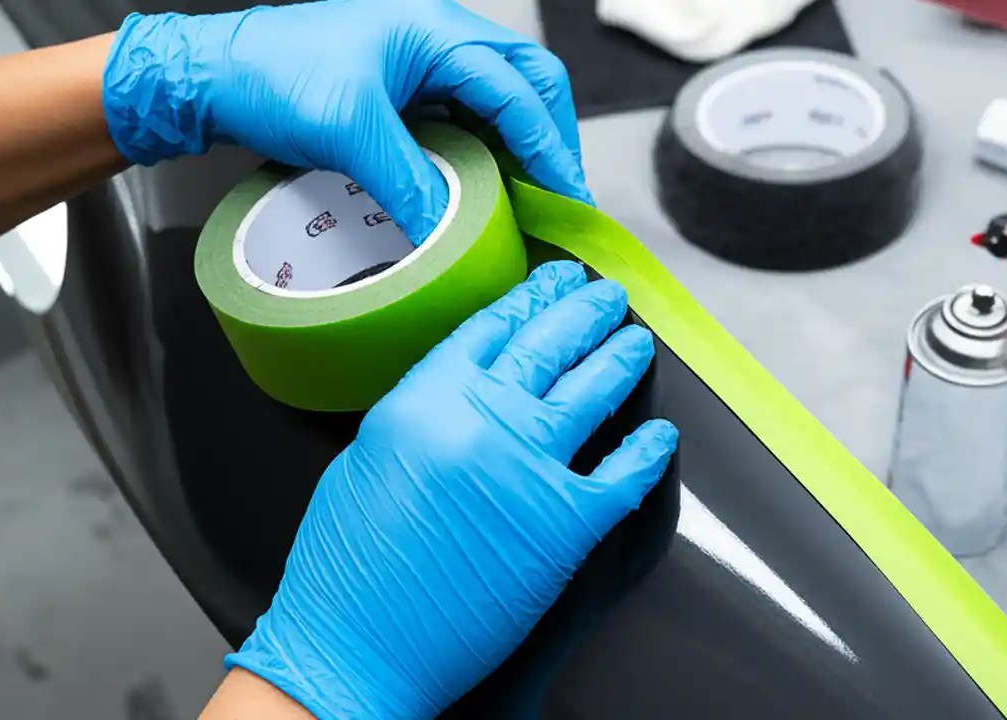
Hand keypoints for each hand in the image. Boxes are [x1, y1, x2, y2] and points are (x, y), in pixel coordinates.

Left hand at [101, 0, 589, 241]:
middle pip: (529, 80)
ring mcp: (425, 59)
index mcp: (435, 32)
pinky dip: (489, 148)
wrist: (214, 73)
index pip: (519, 90)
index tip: (567, 196)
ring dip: (523, 144)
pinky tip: (487, 183)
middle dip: (552, 136)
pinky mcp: (408, 85)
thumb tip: (448, 234)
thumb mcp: (349, 133)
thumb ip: (407, 183)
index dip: (550, 147)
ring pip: (503, 96)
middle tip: (562, 192)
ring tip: (533, 194)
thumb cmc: (271, 74)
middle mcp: (439, 38)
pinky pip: (468, 113)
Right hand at [226, 261, 677, 718]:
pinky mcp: (568, 522)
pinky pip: (628, 472)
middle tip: (605, 296)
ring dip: (622, 359)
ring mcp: (530, 465)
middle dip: (584, 312)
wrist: (355, 648)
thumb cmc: (344, 570)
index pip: (492, 326)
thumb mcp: (366, 459)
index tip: (551, 282)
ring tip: (636, 341)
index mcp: (425, 397)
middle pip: (550, 343)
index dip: (530, 299)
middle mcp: (482, 417)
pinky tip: (662, 435)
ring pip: (596, 390)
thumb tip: (462, 391)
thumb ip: (421, 412)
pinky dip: (651, 450)